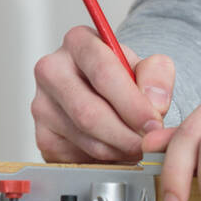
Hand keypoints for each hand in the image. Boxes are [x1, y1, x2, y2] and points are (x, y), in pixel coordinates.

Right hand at [31, 25, 173, 162]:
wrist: (103, 96)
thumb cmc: (121, 78)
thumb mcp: (145, 67)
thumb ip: (157, 76)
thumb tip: (154, 103)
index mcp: (78, 42)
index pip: (103, 72)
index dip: (132, 103)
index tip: (153, 123)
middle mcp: (52, 69)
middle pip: (88, 111)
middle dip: (126, 133)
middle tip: (148, 142)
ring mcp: (42, 104)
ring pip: (85, 137)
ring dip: (119, 149)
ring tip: (138, 144)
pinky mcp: (43, 135)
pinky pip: (78, 156)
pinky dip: (105, 159)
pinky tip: (118, 149)